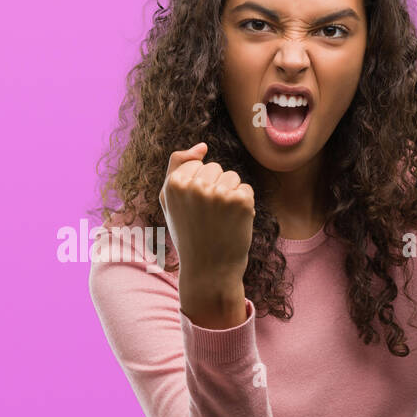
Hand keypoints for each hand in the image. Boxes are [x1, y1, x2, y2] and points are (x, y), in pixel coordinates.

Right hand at [158, 142, 254, 284]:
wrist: (208, 270)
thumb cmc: (189, 234)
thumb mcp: (170, 201)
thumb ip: (177, 167)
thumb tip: (202, 146)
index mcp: (174, 184)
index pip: (197, 164)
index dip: (198, 186)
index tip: (193, 210)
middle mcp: (195, 186)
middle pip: (215, 168)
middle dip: (215, 188)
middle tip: (208, 218)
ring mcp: (219, 194)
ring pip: (232, 177)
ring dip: (230, 196)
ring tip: (220, 220)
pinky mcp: (240, 202)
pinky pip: (246, 189)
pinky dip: (244, 206)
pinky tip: (233, 223)